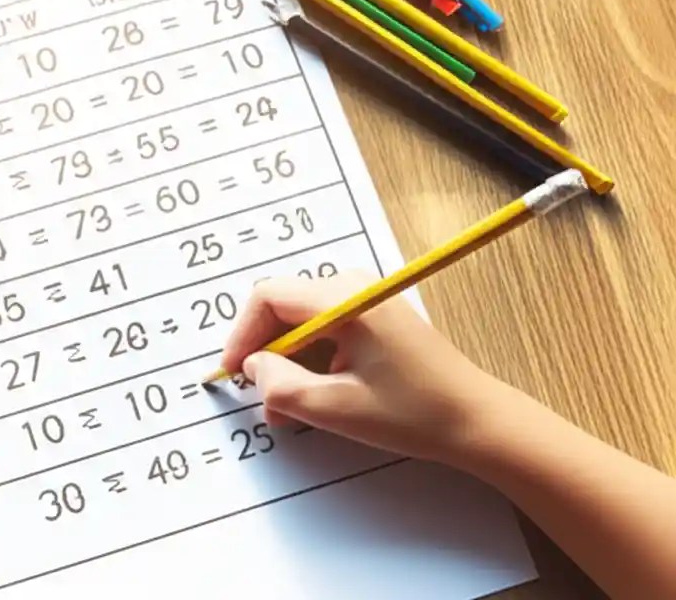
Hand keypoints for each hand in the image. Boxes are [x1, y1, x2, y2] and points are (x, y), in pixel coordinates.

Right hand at [219, 274, 510, 463]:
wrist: (476, 421)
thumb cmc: (414, 413)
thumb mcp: (334, 408)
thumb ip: (280, 385)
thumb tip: (253, 366)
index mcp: (345, 300)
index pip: (268, 297)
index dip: (242, 335)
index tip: (232, 372)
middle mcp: (353, 288)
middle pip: (284, 308)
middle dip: (265, 354)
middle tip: (262, 397)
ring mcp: (366, 300)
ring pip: (302, 323)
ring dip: (288, 363)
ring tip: (289, 408)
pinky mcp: (375, 317)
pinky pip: (326, 331)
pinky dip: (311, 361)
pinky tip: (315, 397)